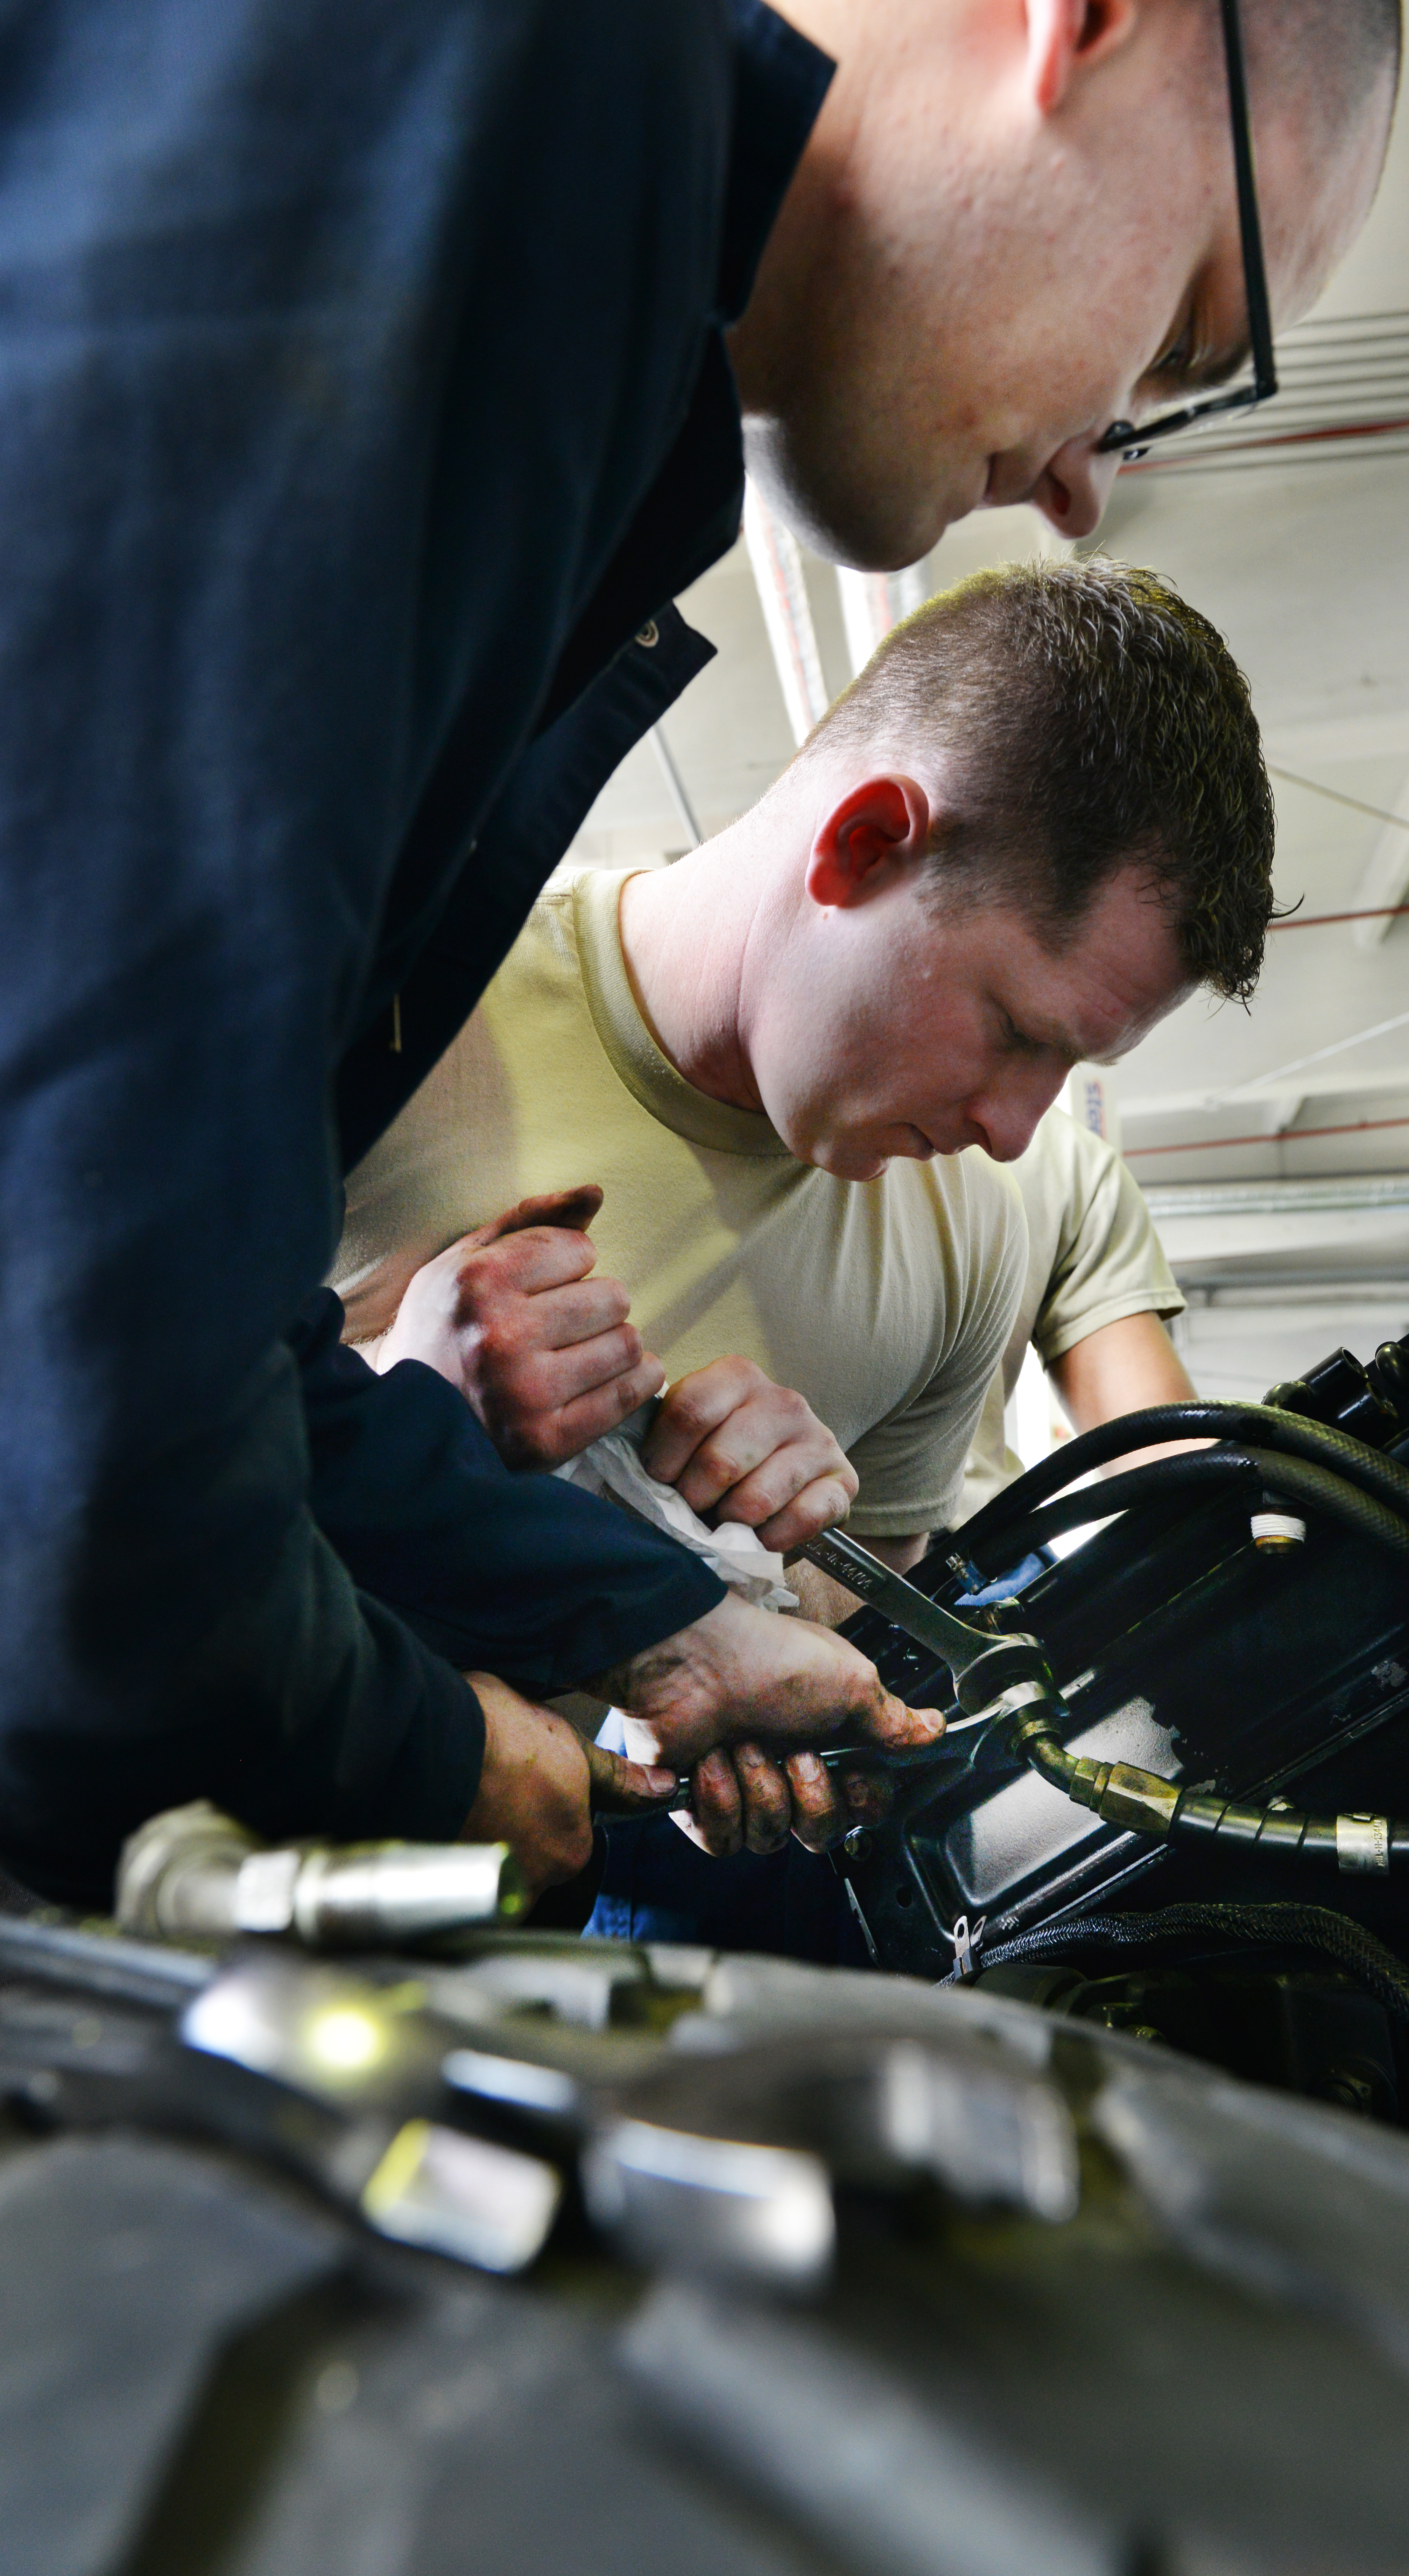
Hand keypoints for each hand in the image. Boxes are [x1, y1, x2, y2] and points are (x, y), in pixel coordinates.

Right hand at [376, 1185, 664, 1467]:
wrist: (408, 1419)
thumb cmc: (442, 1327)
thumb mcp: (468, 1259)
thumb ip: (533, 1219)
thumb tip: (596, 1192)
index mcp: (479, 1283)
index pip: (580, 1250)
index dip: (566, 1264)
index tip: (542, 1284)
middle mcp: (502, 1336)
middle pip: (613, 1297)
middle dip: (594, 1304)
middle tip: (563, 1322)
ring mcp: (526, 1392)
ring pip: (626, 1344)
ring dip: (611, 1343)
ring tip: (579, 1350)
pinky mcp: (548, 1439)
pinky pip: (629, 1393)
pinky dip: (633, 1380)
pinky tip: (608, 1375)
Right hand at [462, 1672, 675, 1901]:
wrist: (428, 1737)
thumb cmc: (496, 1732)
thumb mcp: (569, 1742)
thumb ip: (615, 1776)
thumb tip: (663, 1787)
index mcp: (571, 1849)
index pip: (567, 1836)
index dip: (544, 1801)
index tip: (522, 1780)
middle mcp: (534, 1881)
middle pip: (531, 1856)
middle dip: (514, 1826)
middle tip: (491, 1785)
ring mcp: (485, 1888)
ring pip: (494, 1867)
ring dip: (482, 1840)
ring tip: (464, 1797)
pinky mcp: (445, 1886)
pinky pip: (457, 1872)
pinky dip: (452, 1850)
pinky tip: (444, 1814)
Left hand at [599, 1590, 942, 1855]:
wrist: (691, 1659)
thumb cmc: (767, 1659)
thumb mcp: (849, 1682)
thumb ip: (892, 1720)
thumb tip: (934, 1730)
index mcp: (832, 1743)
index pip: (866, 1806)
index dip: (863, 1799)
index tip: (853, 1772)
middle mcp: (791, 1770)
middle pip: (823, 1833)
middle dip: (811, 1795)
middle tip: (794, 1752)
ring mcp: (746, 1789)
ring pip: (772, 1840)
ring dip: (761, 1789)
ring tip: (743, 1743)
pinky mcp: (702, 1805)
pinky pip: (724, 1841)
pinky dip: (720, 1801)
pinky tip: (712, 1762)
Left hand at [641, 1357, 858, 1552]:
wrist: (787, 1479)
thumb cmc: (721, 1457)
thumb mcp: (689, 1434)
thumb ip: (664, 1439)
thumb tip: (628, 1475)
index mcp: (737, 1376)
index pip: (689, 1413)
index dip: (662, 1459)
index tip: (657, 1481)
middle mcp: (783, 1402)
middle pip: (720, 1461)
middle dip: (694, 1499)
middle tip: (691, 1509)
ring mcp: (819, 1439)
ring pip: (756, 1498)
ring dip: (730, 1523)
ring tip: (724, 1521)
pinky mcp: (843, 1482)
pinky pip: (800, 1520)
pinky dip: (771, 1539)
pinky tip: (759, 1536)